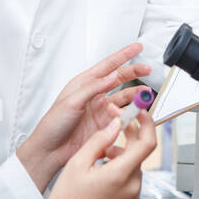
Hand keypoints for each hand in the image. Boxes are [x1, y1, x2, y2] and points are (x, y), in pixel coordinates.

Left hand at [16, 42, 151, 192]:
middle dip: (134, 72)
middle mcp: (94, 95)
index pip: (107, 65)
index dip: (123, 55)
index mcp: (84, 84)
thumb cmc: (53, 125)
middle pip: (119, 79)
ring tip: (146, 93)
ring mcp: (101, 110)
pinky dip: (132, 112)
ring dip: (136, 94)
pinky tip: (137, 110)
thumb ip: (92, 88)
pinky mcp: (105, 125)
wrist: (50, 150)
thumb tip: (110, 76)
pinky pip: (123, 115)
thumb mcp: (71, 101)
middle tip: (148, 69)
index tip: (137, 48)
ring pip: (124, 97)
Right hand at [24, 112, 157, 198]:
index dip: (146, 124)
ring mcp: (133, 198)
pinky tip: (103, 171)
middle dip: (129, 137)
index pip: (147, 143)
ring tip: (100, 155)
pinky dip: (121, 169)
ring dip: (123, 154)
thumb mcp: (78, 162)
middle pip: (140, 153)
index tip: (141, 113)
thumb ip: (100, 139)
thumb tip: (115, 124)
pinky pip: (131, 179)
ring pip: (134, 165)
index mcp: (120, 175)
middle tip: (115, 126)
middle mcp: (132, 187)